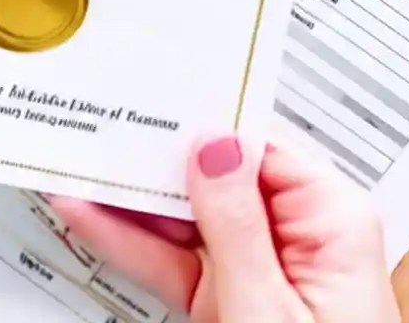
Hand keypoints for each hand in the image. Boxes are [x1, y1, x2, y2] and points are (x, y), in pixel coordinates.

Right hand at [49, 137, 399, 322]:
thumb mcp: (267, 307)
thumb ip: (237, 225)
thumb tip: (215, 146)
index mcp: (330, 220)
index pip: (258, 147)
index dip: (201, 124)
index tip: (151, 105)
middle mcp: (299, 235)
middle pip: (217, 176)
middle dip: (155, 160)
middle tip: (98, 134)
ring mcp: (261, 268)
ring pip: (185, 217)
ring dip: (131, 200)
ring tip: (78, 170)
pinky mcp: (230, 297)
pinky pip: (175, 257)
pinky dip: (132, 243)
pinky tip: (91, 218)